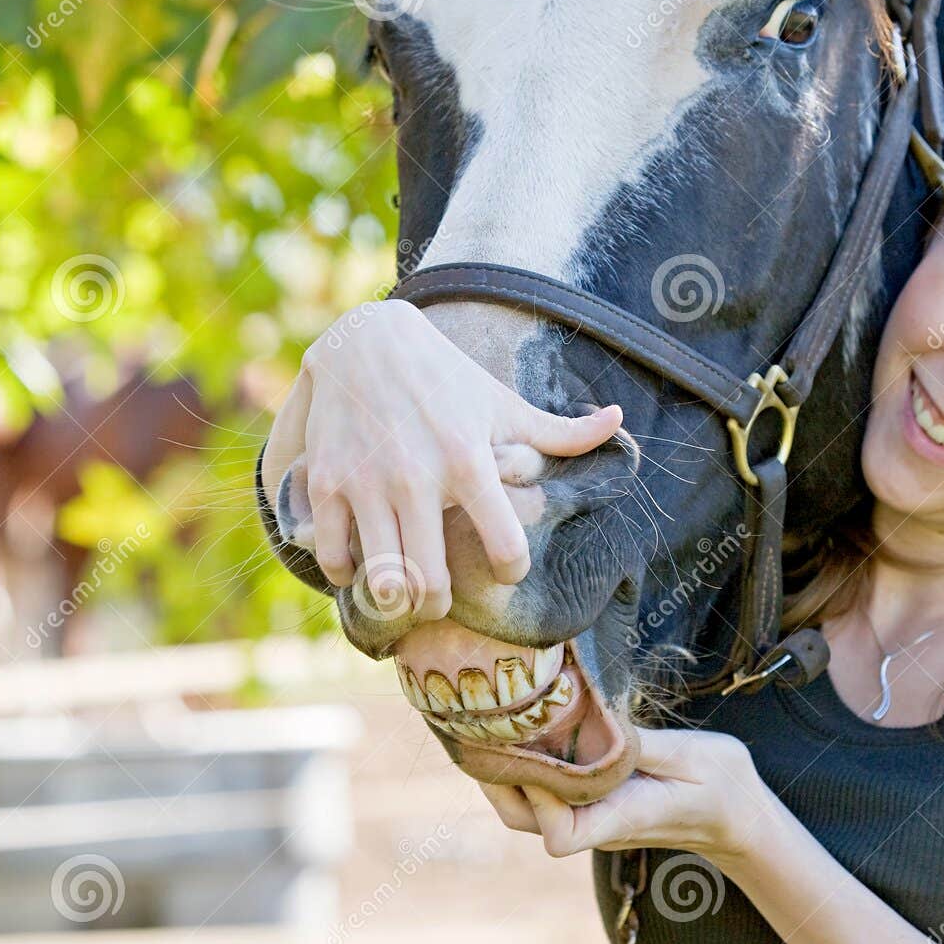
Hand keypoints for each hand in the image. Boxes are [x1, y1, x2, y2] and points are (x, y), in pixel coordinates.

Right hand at [263, 299, 622, 613]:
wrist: (365, 340)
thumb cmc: (446, 378)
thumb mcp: (502, 402)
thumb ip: (560, 430)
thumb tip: (619, 422)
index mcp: (469, 461)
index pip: (506, 548)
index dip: (512, 569)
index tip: (505, 566)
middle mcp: (417, 478)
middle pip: (433, 585)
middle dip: (441, 602)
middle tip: (443, 592)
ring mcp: (366, 483)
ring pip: (383, 582)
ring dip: (397, 597)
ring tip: (404, 585)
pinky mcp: (325, 484)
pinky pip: (334, 558)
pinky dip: (348, 572)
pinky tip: (363, 561)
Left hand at [478, 726, 774, 863]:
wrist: (737, 818)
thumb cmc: (722, 786)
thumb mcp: (692, 755)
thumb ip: (639, 743)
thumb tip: (591, 716)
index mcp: (622, 817)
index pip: (561, 835)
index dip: (539, 798)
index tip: (537, 750)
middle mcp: (597, 824)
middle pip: (525, 820)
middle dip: (499, 777)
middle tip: (492, 721)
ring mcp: (591, 817)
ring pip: (526, 810)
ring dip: (506, 770)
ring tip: (500, 719)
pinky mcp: (590, 805)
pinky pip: (543, 795)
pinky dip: (525, 766)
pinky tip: (525, 728)